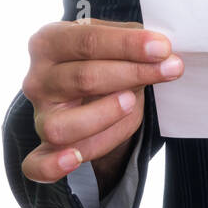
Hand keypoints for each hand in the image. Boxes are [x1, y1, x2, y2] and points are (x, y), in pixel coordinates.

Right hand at [21, 19, 182, 184]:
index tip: (162, 48)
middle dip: (133, 73)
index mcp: (48, 43)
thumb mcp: (113, 41)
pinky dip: (53, 166)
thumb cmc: (102, 59)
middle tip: (170, 69)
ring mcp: (40, 116)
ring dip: (104, 115)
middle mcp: (37, 79)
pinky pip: (38, 165)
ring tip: (131, 102)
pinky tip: (74, 160)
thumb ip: (132, 42)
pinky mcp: (45, 148)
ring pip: (64, 125)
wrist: (87, 88)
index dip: (127, 45)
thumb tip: (161, 53)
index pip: (87, 41)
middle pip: (83, 78)